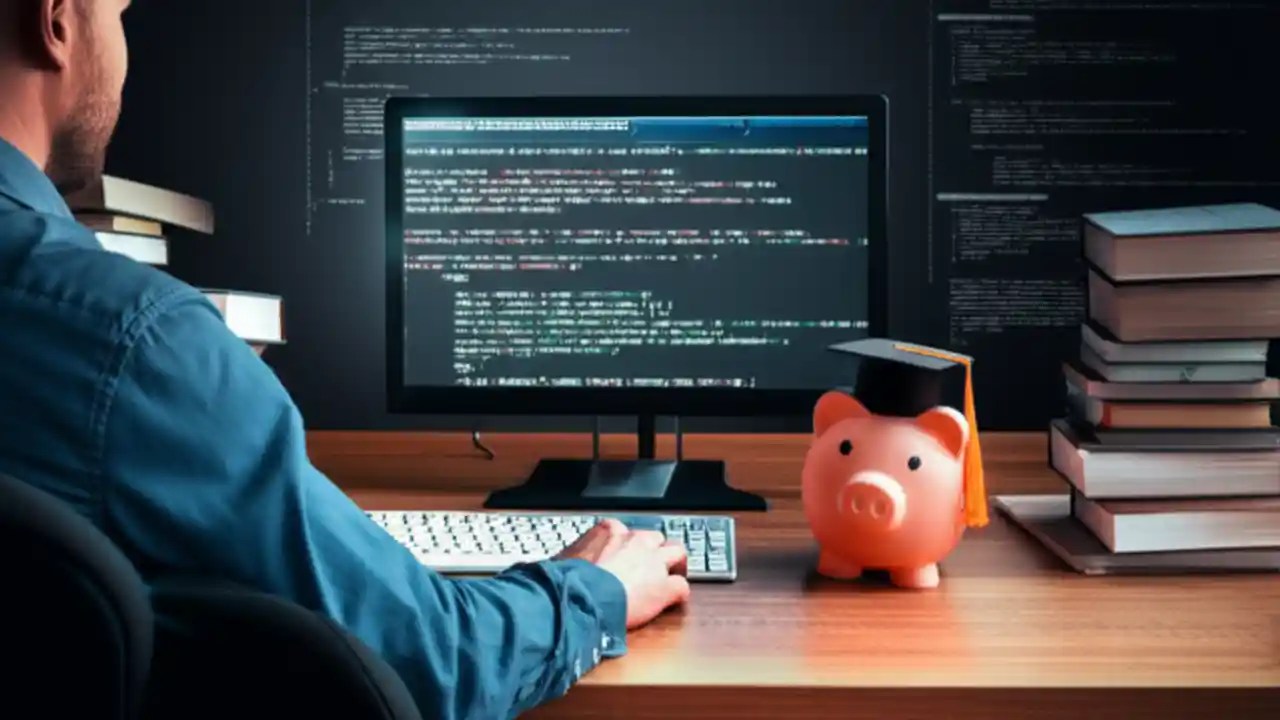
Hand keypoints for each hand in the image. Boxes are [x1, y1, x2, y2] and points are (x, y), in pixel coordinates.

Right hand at [556, 519, 690, 628]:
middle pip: (655, 537)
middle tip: (648, 565)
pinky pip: (682, 586)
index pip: (622, 529)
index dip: (623, 544)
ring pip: (677, 553)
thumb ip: (573, 556)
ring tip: (669, 577)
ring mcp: (654, 563)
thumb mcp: (566, 559)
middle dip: (654, 550)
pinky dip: (678, 594)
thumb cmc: (570, 580)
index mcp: (610, 532)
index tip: (619, 554)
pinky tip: (671, 602)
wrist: (583, 597)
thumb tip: (560, 566)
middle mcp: (636, 542)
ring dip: (674, 565)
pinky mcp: (665, 586)